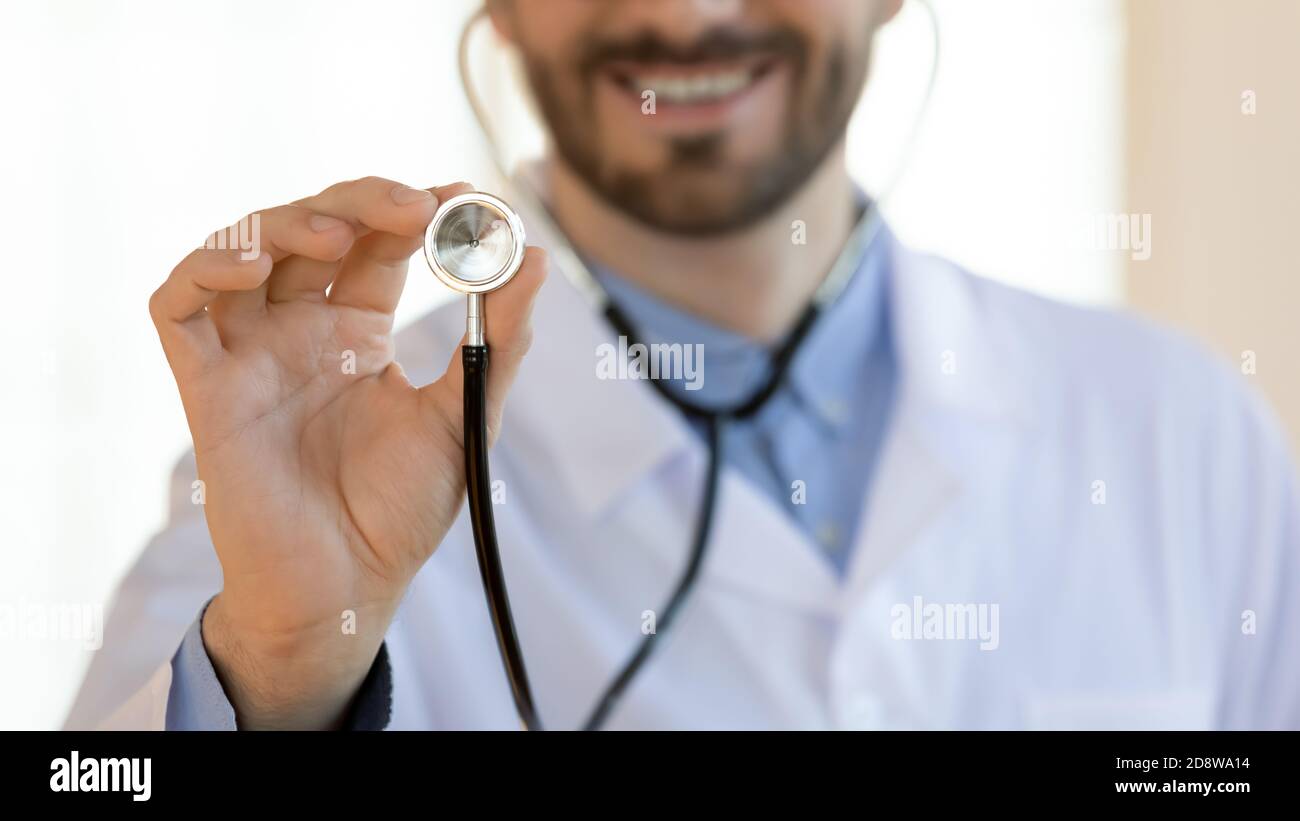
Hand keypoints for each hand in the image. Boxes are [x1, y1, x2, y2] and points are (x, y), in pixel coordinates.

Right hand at [149, 177, 545, 727]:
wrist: (347, 589)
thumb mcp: (463, 417)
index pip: (375, 245)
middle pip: (313, 229)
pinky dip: (204, 269)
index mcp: (358, 336)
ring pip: (244, 250)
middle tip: (414, 208)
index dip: (411, 211)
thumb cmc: (400, 512)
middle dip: (360, 203)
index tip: (461, 197)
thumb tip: (532, 259)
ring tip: (339, 232)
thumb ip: (497, 342)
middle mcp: (300, 334)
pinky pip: (177, 308)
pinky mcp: (207, 387)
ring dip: (286, 222)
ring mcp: (251, 355)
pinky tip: (253, 263)